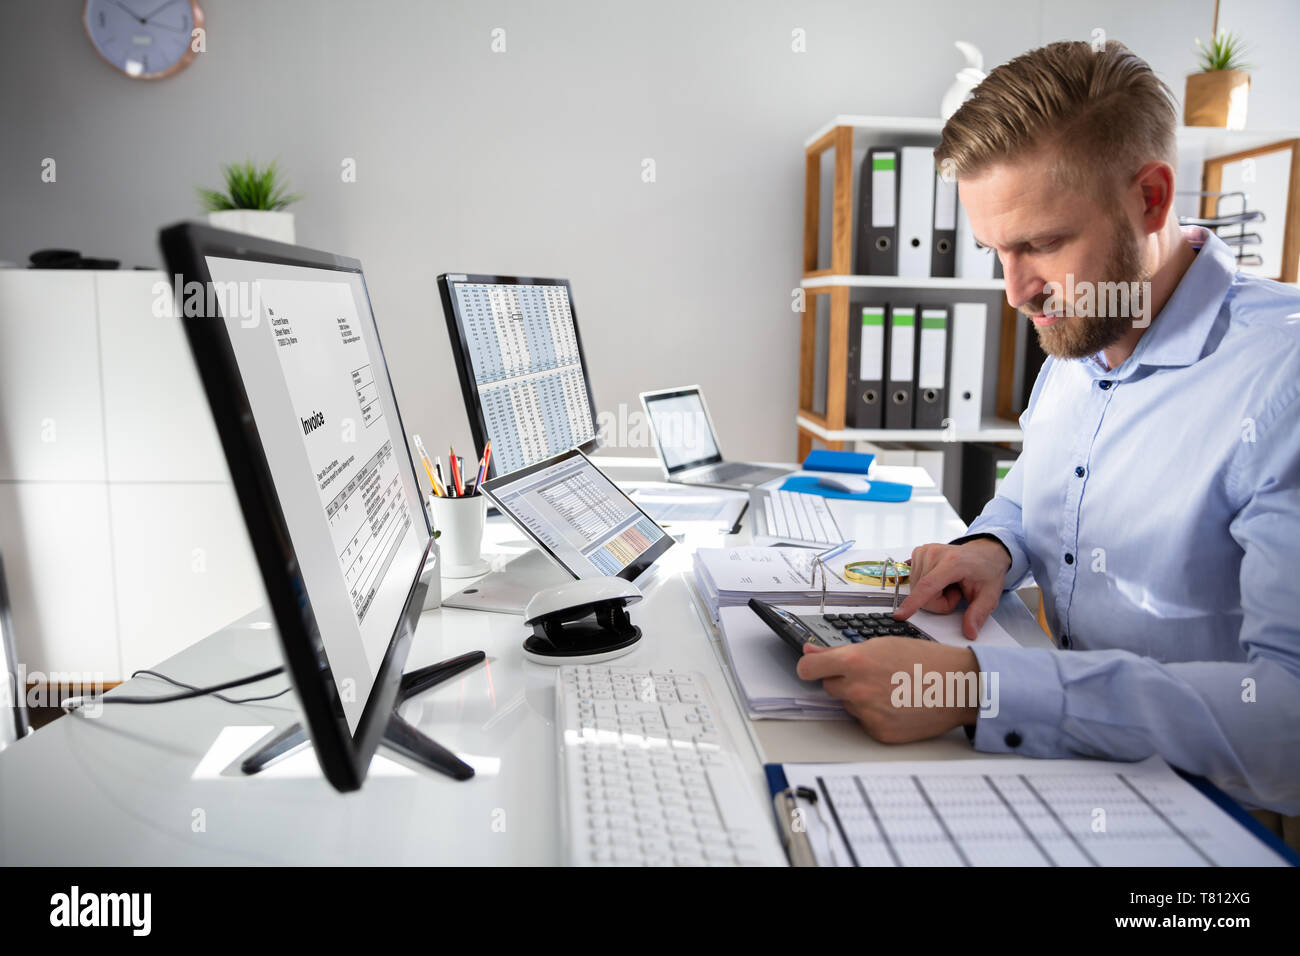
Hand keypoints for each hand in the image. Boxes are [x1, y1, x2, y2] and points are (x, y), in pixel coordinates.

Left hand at [796, 638, 979, 742]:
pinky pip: (865, 722)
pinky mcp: (879, 733)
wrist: (958, 686)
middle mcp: (857, 690)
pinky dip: (876, 715)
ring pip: (849, 705)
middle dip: (844, 681)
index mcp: (854, 662)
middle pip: (830, 688)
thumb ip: (840, 651)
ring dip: (861, 698)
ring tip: (892, 688)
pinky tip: (897, 705)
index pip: (807, 670)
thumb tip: (810, 653)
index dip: (810, 668)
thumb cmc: (924, 660)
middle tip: (873, 675)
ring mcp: (868, 714)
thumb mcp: (881, 644)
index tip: (813, 669)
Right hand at [891, 539, 1009, 639]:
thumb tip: (970, 632)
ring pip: (916, 590)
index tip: (900, 615)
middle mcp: (935, 553)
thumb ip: (978, 614)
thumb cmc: (986, 572)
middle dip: (939, 602)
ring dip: (933, 594)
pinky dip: (927, 586)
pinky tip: (941, 579)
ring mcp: (924, 551)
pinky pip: (914, 581)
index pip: (928, 586)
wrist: (984, 553)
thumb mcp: (990, 596)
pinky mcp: (918, 553)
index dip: (913, 603)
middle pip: (923, 594)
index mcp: (953, 562)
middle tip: (957, 592)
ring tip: (950, 584)